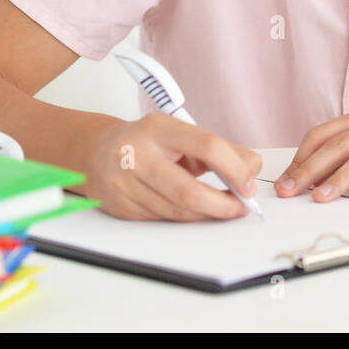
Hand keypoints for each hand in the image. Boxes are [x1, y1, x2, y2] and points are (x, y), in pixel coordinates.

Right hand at [77, 112, 262, 220]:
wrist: (96, 152)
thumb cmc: (148, 141)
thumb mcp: (181, 134)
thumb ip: (219, 149)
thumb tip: (252, 166)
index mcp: (159, 128)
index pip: (206, 147)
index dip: (234, 170)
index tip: (249, 186)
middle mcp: (137, 154)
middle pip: (187, 191)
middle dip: (221, 205)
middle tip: (241, 208)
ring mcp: (125, 183)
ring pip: (176, 211)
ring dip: (206, 215)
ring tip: (225, 210)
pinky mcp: (120, 207)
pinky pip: (162, 219)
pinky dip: (185, 218)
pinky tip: (196, 212)